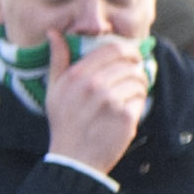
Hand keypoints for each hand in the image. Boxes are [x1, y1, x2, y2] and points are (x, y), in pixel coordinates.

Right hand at [47, 36, 152, 175]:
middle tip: (134, 76)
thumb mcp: (55, 90)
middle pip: (129, 62)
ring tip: (129, 97)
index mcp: (76, 75)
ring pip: (138, 80)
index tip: (132, 57)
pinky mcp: (125, 117)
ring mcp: (110, 101)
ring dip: (139, 86)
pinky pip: (140, 99)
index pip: (112, 48)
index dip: (128, 50)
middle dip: (136, 68)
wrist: (74, 160)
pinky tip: (127, 113)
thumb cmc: (64, 123)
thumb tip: (54, 33)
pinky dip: (137, 104)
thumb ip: (58, 60)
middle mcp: (93, 85)